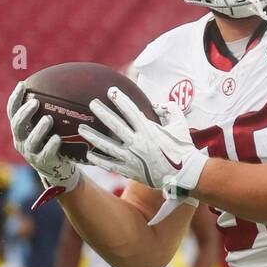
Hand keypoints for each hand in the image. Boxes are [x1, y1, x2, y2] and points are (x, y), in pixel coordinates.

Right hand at [7, 83, 80, 201]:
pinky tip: (57, 138)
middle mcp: (21, 141)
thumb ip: (49, 111)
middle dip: (25, 113)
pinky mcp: (42, 163)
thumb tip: (62, 85)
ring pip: (30, 141)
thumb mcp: (49, 127)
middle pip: (17, 125)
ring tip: (48, 119)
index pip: (12, 112)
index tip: (23, 84)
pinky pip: (46, 154)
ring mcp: (30, 153)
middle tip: (35, 102)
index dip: (15, 98)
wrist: (58, 169)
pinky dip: (51, 145)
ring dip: (39, 129)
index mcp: (20, 130)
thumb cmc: (53, 142)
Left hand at [85, 87, 207, 195]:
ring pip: (107, 145)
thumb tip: (158, 104)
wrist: (185, 175)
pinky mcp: (130, 171)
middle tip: (91, 103)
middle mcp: (137, 143)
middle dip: (102, 112)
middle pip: (114, 125)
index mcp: (148, 130)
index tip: (110, 91)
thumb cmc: (183, 149)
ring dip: (93, 136)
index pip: (130, 110)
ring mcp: (132, 158)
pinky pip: (110, 165)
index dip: (119, 99)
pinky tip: (88, 154)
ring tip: (81, 128)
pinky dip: (99, 160)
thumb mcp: (180, 125)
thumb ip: (170, 109)